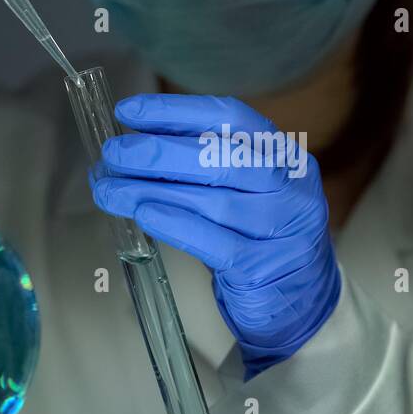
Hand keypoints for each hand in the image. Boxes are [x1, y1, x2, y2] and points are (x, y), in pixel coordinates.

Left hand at [93, 94, 341, 375]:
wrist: (303, 301)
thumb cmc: (260, 238)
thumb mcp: (244, 192)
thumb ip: (202, 167)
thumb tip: (132, 148)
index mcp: (284, 156)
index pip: (231, 118)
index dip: (177, 111)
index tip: (130, 111)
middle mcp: (291, 186)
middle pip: (221, 158)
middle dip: (159, 152)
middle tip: (114, 153)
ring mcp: (282, 228)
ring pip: (212, 201)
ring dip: (152, 191)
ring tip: (109, 189)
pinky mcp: (263, 267)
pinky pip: (213, 241)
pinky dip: (174, 224)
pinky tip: (143, 214)